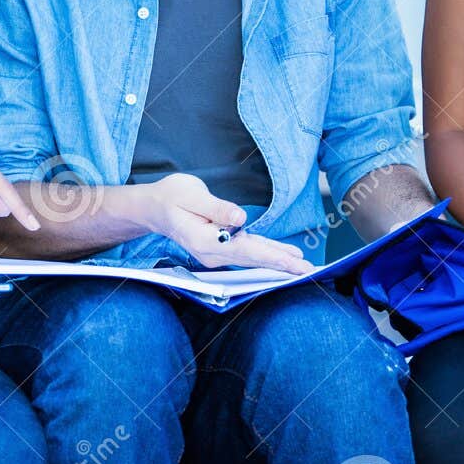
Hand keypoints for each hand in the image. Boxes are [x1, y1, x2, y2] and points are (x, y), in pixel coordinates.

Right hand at [128, 173, 312, 274]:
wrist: (155, 208)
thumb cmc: (171, 197)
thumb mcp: (191, 194)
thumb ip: (217, 208)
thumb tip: (240, 219)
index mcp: (204, 240)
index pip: (243, 250)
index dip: (270, 256)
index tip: (291, 263)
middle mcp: (212, 253)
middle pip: (252, 259)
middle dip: (281, 265)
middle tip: (308, 270)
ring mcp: (216, 253)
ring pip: (252, 257)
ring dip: (277, 261)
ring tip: (302, 265)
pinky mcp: (220, 248)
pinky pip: (247, 252)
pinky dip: (267, 253)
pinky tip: (285, 256)